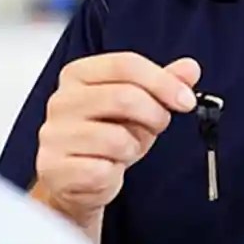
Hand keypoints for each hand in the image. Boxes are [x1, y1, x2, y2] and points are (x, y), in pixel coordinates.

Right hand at [33, 52, 200, 228]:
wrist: (77, 180)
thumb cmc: (106, 137)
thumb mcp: (139, 106)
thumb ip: (163, 84)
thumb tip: (190, 68)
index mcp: (79, 74)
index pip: (126, 64)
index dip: (163, 81)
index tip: (186, 99)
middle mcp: (61, 100)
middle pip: (124, 96)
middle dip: (155, 115)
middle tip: (158, 126)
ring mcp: (54, 134)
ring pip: (116, 138)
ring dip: (132, 148)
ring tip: (124, 150)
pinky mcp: (54, 168)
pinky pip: (102, 170)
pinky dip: (113, 174)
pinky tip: (105, 169)